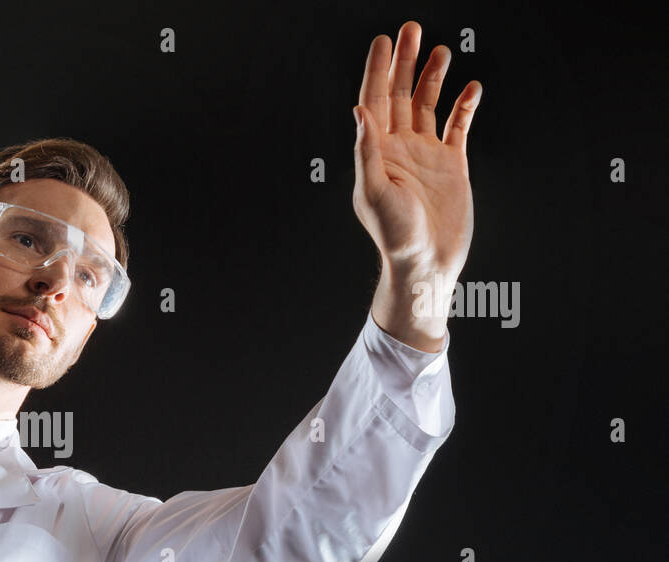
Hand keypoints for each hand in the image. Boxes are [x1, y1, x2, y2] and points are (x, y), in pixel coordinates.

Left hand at [353, 21, 480, 279]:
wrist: (427, 264)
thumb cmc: (396, 236)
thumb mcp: (375, 193)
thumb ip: (367, 151)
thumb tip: (359, 110)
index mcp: (376, 153)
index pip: (374, 101)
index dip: (377, 70)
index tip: (383, 41)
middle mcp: (398, 149)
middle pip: (399, 95)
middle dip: (404, 63)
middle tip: (411, 29)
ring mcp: (426, 155)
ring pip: (427, 105)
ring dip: (432, 77)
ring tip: (440, 50)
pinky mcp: (451, 165)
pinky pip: (458, 126)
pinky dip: (464, 106)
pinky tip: (471, 87)